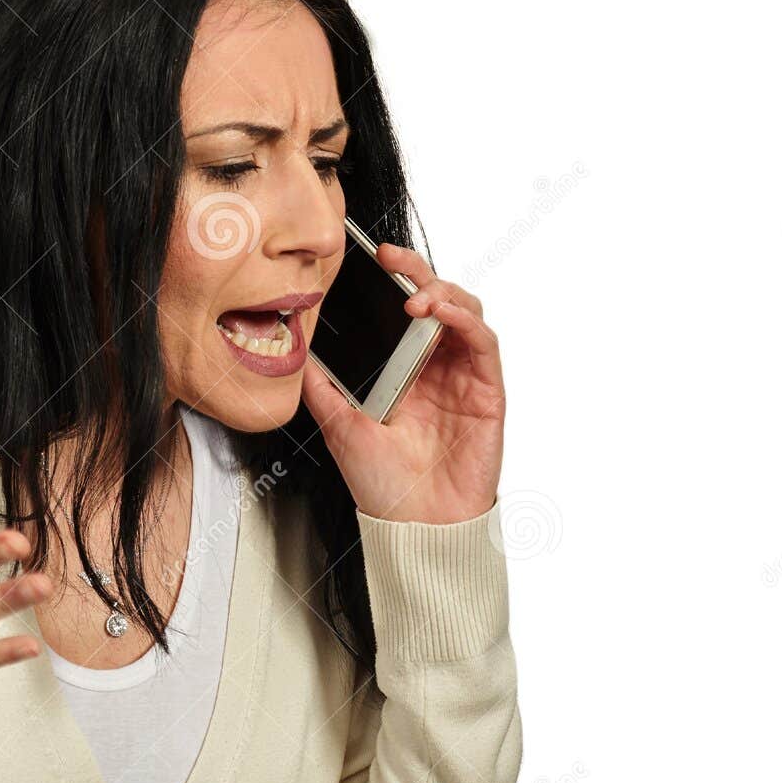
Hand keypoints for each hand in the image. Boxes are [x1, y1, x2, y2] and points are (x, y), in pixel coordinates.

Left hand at [300, 243, 504, 523]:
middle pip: (434, 299)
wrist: (414, 526)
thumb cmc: (382, 483)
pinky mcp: (487, 392)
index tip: (365, 256)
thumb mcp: (337, 423)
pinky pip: (483, 342)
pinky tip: (439, 313)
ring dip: (441, 292)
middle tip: (389, 256)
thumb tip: (293, 344)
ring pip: (464, 311)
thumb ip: (320, 383)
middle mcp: (434, 365)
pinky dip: (464, 319)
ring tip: (413, 295)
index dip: (389, 277)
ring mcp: (463, 376)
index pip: (399, 308)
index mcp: (401, 367)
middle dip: (414, 269)